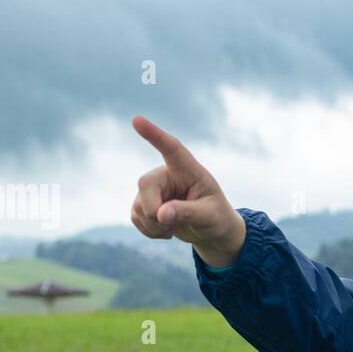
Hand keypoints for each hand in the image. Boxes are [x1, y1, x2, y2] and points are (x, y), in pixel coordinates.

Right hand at [130, 115, 245, 266]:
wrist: (212, 231)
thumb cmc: (217, 217)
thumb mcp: (209, 216)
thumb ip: (187, 212)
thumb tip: (160, 214)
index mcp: (188, 170)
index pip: (171, 149)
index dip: (154, 134)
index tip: (137, 120)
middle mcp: (168, 175)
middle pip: (145, 184)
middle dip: (153, 210)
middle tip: (170, 225)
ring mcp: (155, 190)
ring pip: (138, 205)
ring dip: (153, 225)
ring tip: (174, 228)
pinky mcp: (145, 204)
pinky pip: (135, 217)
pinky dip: (149, 230)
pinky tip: (166, 231)